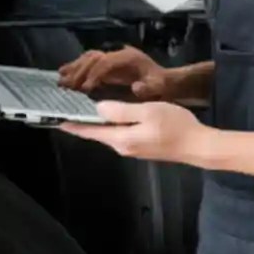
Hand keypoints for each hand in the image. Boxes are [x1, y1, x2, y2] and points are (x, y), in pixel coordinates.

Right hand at [57, 46, 173, 100]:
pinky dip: (77, 67)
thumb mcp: (158, 87)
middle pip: (94, 58)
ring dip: (75, 67)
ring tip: (60, 79)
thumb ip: (148, 88)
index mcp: (128, 58)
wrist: (166, 80)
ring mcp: (114, 57)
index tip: (85, 89)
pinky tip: (66, 74)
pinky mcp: (110, 64)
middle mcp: (119, 54)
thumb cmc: (161, 85)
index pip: (106, 63)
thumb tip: (136, 87)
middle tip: (65, 85)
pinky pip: (90, 62)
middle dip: (79, 71)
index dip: (94, 74)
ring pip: (89, 58)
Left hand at [59, 101, 211, 165]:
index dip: (71, 125)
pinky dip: (111, 124)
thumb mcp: (147, 112)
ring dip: (97, 123)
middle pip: (97, 134)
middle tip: (69, 105)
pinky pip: (120, 134)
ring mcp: (133, 149)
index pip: (89, 132)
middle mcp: (123, 147)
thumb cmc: (174, 126)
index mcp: (121, 139)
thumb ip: (121, 110)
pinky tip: (111, 114)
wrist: (198, 146)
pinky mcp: (142, 147)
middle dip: (82, 122)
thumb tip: (98, 109)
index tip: (55, 118)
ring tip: (85, 107)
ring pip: (109, 133)